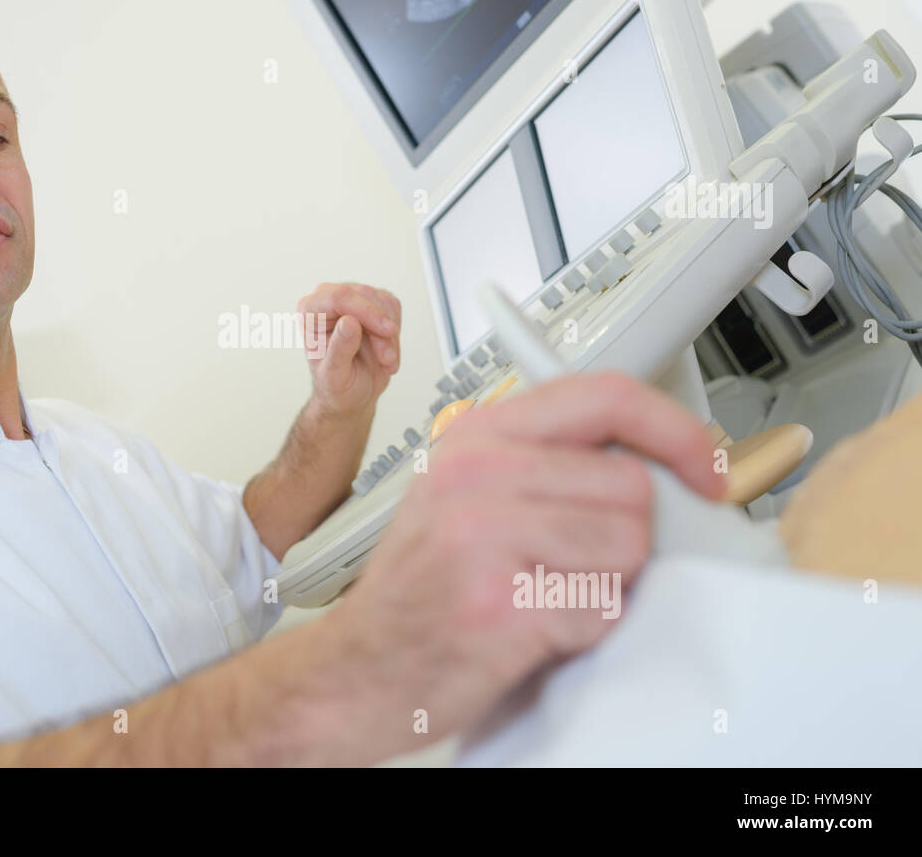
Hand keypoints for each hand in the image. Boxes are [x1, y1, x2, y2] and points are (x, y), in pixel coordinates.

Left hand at [296, 282, 400, 417]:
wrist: (352, 393)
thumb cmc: (337, 385)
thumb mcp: (335, 376)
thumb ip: (339, 350)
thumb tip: (349, 321)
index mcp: (309, 312)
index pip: (340, 297)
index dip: (367, 311)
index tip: (387, 331)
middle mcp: (327, 300)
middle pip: (364, 295)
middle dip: (381, 330)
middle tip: (386, 359)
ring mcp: (351, 299)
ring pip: (382, 302)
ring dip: (390, 336)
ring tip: (385, 361)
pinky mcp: (372, 303)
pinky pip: (393, 308)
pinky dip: (395, 335)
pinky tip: (386, 354)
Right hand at [321, 372, 724, 760]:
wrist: (358, 667)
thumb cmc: (420, 587)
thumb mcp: (464, 495)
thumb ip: (546, 463)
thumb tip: (657, 466)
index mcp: (476, 435)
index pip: (605, 395)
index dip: (675, 430)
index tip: (703, 468)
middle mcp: (475, 473)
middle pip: (631, 485)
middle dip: (626, 534)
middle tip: (578, 561)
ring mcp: (483, 536)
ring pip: (628, 546)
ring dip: (605, 584)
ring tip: (546, 593)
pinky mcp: (500, 604)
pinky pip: (602, 607)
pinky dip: (583, 629)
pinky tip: (531, 628)